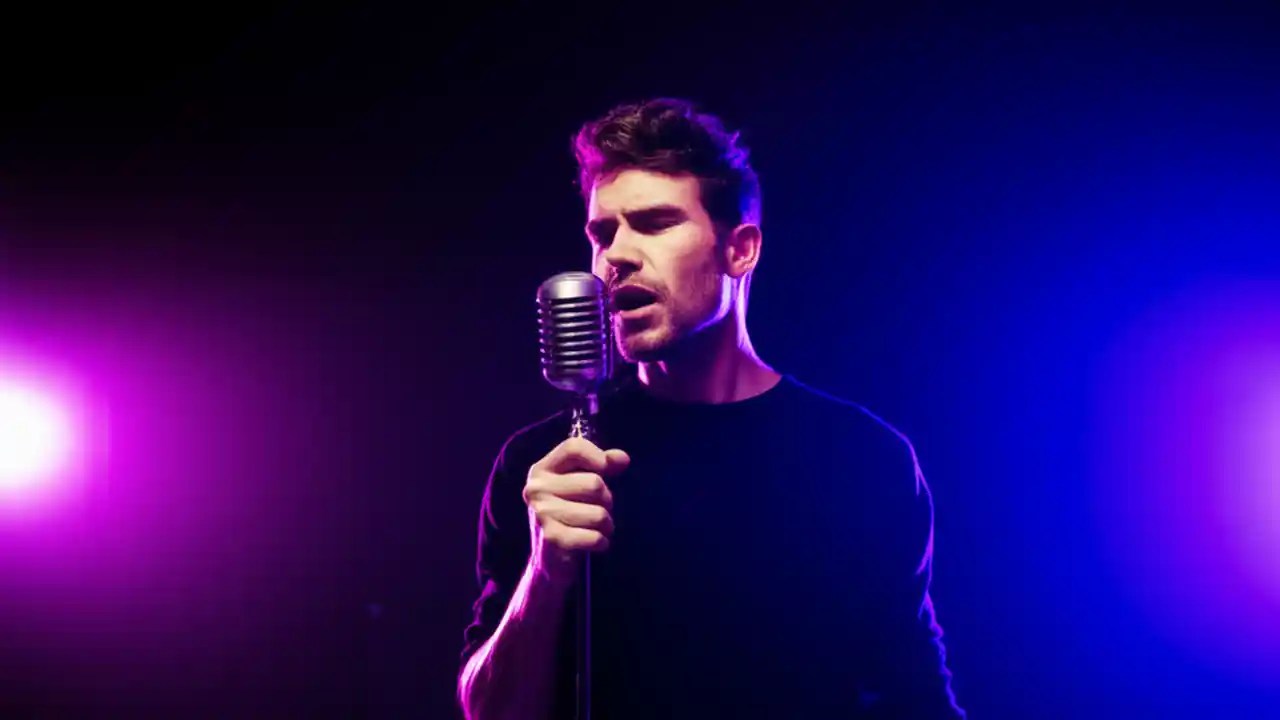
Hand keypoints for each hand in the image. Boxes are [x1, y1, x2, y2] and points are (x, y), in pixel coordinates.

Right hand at [522, 436, 629, 585]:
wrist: (549, 560)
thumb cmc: (569, 514)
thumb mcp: (581, 484)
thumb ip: (602, 465)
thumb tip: (622, 459)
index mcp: (541, 470)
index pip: (573, 448)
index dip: (597, 456)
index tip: (605, 469)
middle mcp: (536, 488)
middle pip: (594, 484)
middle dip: (607, 500)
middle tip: (599, 509)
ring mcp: (542, 513)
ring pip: (599, 513)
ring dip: (607, 524)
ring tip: (597, 528)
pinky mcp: (551, 538)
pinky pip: (595, 537)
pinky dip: (602, 542)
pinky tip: (595, 542)